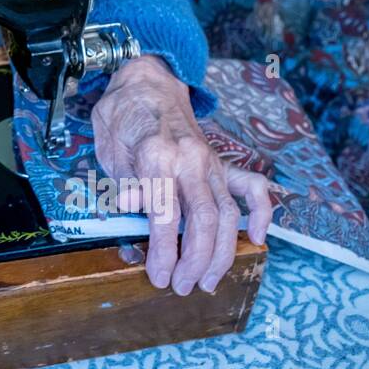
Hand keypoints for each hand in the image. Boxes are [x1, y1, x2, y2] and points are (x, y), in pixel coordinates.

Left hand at [91, 55, 272, 294]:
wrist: (146, 81)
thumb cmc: (121, 117)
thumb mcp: (108, 147)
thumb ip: (122, 181)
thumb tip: (131, 209)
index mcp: (156, 156)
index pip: (165, 214)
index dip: (163, 252)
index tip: (159, 276)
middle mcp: (190, 159)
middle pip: (206, 219)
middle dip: (197, 260)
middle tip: (183, 286)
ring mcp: (211, 161)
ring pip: (229, 212)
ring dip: (222, 251)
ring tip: (209, 280)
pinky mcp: (222, 162)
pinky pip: (251, 187)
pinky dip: (260, 213)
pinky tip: (255, 239)